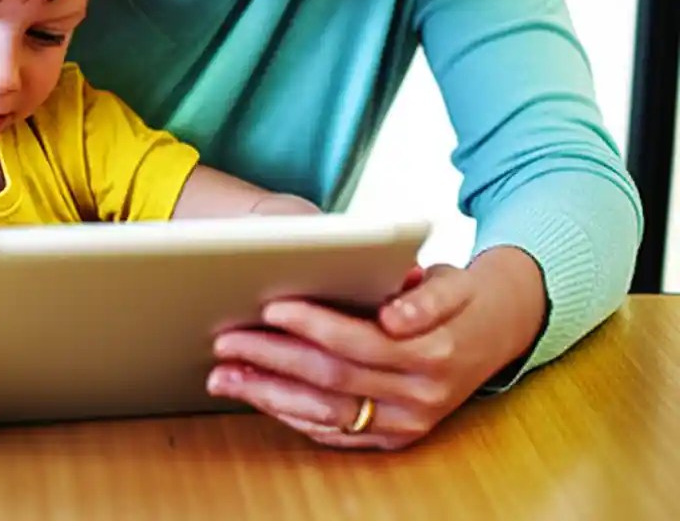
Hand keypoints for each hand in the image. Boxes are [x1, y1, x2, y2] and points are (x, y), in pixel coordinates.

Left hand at [207, 257, 543, 449]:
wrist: (497, 334)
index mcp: (434, 353)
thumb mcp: (452, 282)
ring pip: (325, 413)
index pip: (360, 340)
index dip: (314, 325)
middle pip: (332, 378)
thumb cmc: (459, 298)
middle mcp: (420, 396)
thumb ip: (424, 295)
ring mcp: (406, 423)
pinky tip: (256, 396)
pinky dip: (290, 415)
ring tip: (223, 376)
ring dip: (267, 395)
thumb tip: (393, 314)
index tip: (271, 308)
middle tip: (226, 341)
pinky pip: (333, 432)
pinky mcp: (394, 438)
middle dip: (272, 359)